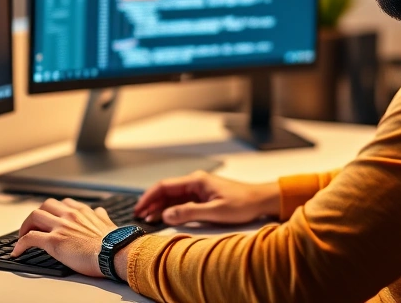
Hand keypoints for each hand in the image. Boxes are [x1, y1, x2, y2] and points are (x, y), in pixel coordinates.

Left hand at [12, 198, 118, 277]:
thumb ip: (100, 216)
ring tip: (23, 236)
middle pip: (45, 205)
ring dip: (26, 226)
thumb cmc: (114, 243)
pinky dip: (20, 244)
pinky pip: (30, 238)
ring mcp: (60, 227)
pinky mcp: (53, 241)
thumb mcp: (108, 223)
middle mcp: (70, 215)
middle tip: (34, 226)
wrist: (115, 253)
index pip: (63, 203)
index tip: (50, 217)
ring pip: (34, 216)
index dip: (53, 210)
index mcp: (82, 211)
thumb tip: (100, 212)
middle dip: (37, 215)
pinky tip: (17, 251)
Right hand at [133, 171, 279, 225]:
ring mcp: (199, 189)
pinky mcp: (203, 197)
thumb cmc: (243, 204)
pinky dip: (171, 209)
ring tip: (148, 219)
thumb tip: (166, 215)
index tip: (138, 208)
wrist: (261, 201)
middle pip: (166, 191)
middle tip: (139, 216)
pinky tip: (165, 217)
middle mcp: (195, 182)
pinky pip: (181, 201)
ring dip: (160, 207)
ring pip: (172, 197)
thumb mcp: (215, 211)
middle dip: (151, 203)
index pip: (164, 186)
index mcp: (196, 181)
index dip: (148, 197)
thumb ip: (189, 213)